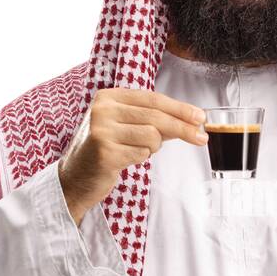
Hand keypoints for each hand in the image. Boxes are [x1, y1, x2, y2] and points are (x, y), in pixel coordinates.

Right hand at [58, 87, 209, 224]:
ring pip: (152, 136)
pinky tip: (125, 159)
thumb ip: (153, 120)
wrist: (75, 178)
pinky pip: (141, 154)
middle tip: (201, 138)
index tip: (200, 117)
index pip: (153, 99)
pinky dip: (141, 158)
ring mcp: (102, 131)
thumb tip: (191, 120)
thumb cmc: (105, 150)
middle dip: (183, 128)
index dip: (179, 108)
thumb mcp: (125, 126)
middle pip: (156, 116)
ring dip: (152, 148)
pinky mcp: (105, 153)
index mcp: (108, 97)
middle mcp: (103, 110)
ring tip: (136, 151)